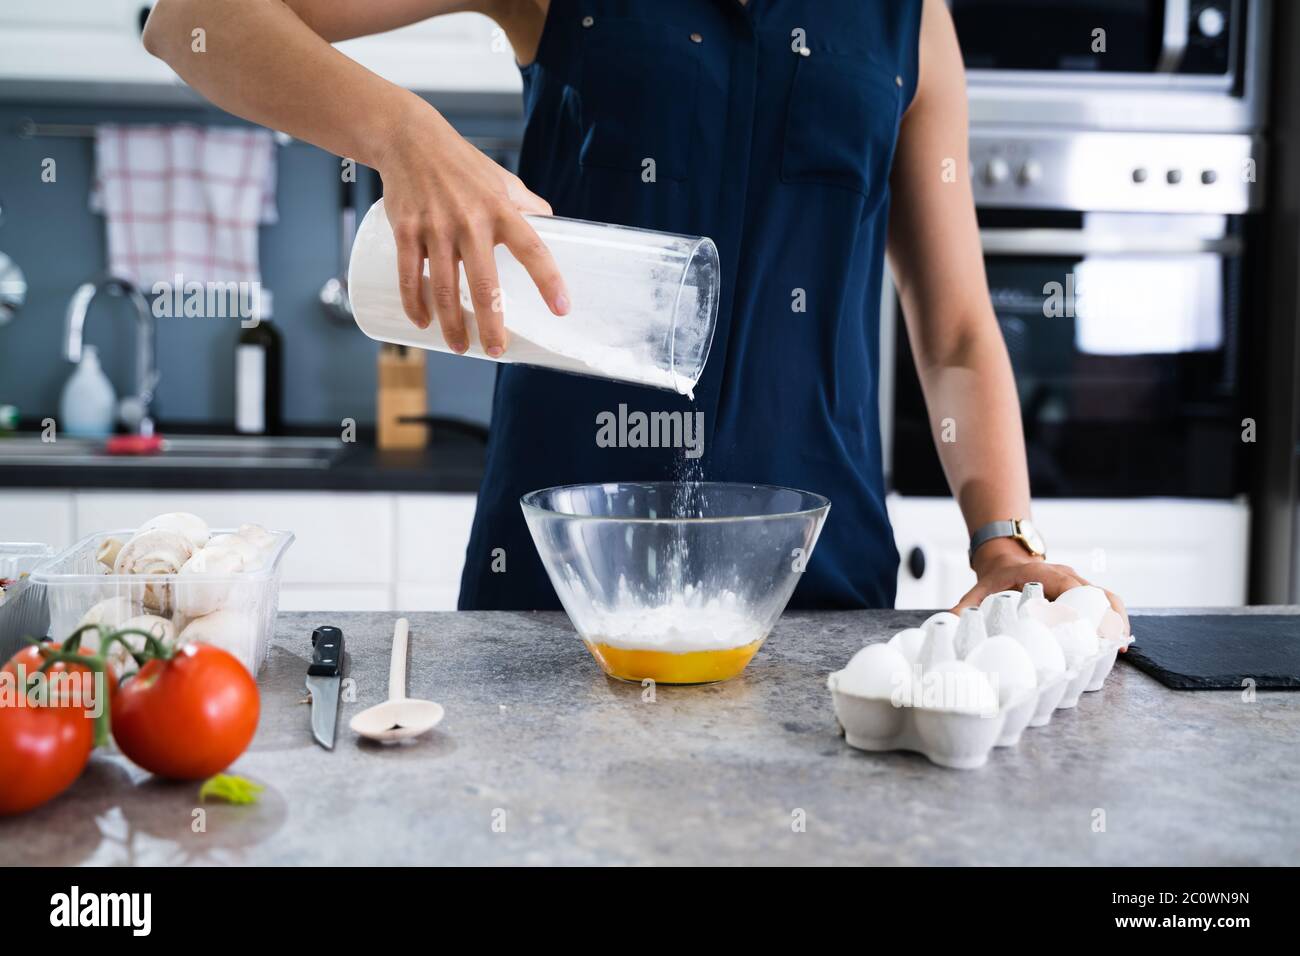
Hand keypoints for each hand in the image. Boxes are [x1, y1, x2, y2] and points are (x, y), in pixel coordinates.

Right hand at [375, 104, 569, 353]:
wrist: (409, 138)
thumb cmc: (462, 164)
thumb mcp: (503, 180)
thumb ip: (527, 206)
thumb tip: (554, 226)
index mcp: (500, 210)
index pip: (532, 249)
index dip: (549, 281)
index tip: (561, 309)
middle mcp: (469, 221)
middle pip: (483, 283)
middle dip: (491, 323)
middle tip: (496, 351)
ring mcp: (434, 227)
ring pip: (442, 287)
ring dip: (451, 324)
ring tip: (460, 347)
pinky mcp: (405, 230)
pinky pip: (408, 275)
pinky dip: (414, 303)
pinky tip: (423, 323)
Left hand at [952, 538, 1129, 637]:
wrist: (1006, 558)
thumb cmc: (995, 577)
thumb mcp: (979, 589)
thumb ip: (966, 606)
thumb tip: (950, 623)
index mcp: (1043, 573)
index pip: (1069, 587)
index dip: (1081, 608)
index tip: (1089, 630)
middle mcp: (1066, 575)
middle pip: (1095, 594)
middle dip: (1106, 619)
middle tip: (1111, 647)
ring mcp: (1078, 582)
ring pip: (1107, 597)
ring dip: (1116, 620)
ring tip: (1120, 647)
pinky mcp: (1083, 592)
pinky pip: (1105, 602)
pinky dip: (1114, 619)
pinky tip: (1117, 644)